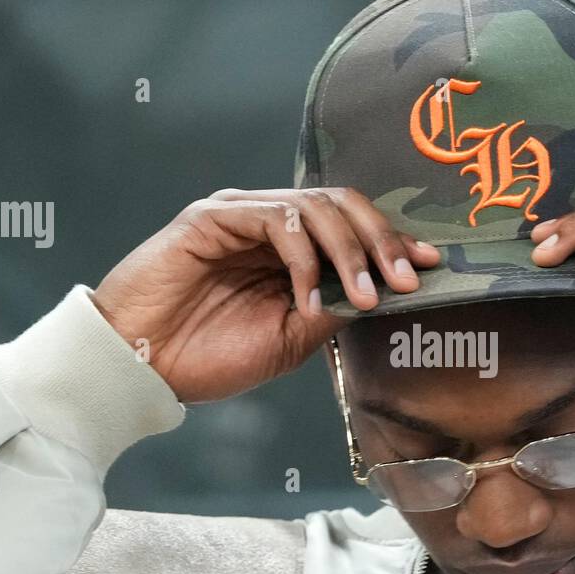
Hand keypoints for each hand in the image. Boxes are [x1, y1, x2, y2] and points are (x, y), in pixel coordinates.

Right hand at [94, 188, 439, 401]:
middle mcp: (271, 224)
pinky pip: (277, 219)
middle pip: (344, 205)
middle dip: (384, 241)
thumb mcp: (291, 338)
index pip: (353, 229)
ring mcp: (242, 215)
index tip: (434, 266)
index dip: (395, 243)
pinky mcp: (213, 216)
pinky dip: (305, 256)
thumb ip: (334, 308)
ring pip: (317, 206)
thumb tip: (388, 289)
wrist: (140, 368)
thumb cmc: (209, 355)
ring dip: (352, 250)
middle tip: (409, 279)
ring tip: (367, 295)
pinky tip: (310, 296)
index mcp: (291, 251)